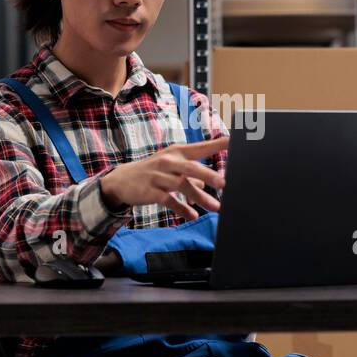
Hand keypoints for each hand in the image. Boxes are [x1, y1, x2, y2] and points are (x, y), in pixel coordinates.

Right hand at [99, 136, 227, 220]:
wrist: (121, 181)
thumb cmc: (153, 172)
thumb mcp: (171, 168)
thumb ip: (191, 175)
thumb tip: (206, 185)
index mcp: (176, 152)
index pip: (200, 147)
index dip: (217, 144)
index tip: (234, 141)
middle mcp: (168, 162)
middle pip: (190, 167)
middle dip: (207, 175)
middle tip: (224, 183)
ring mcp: (158, 176)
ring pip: (182, 186)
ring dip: (200, 197)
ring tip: (215, 207)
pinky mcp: (151, 192)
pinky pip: (170, 201)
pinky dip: (182, 209)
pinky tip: (193, 215)